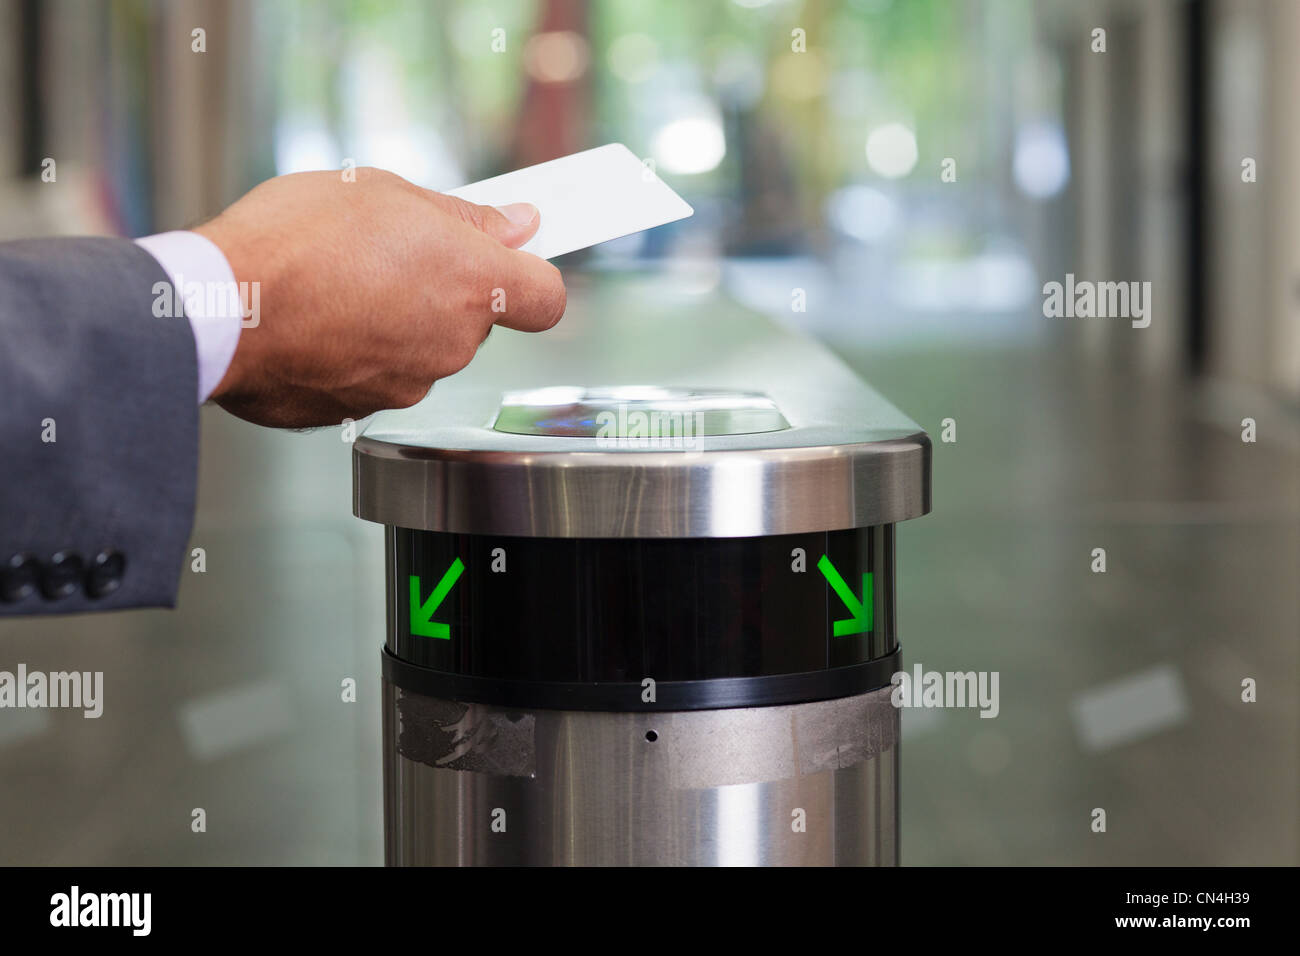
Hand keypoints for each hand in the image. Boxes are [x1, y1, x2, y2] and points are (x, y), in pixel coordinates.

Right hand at [194, 167, 565, 427]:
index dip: (529, 275)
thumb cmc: (293, 241)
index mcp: (470, 282)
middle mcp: (450, 343)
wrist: (218, 311)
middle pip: (473, 321)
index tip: (511, 257)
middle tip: (387, 256)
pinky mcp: (363, 411)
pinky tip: (315, 322)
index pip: (545, 297)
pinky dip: (354, 354)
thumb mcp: (384, 192)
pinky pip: (374, 376)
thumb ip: (462, 217)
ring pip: (421, 349)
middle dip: (442, 291)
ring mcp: (408, 384)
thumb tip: (516, 225)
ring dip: (395, 322)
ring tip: (336, 286)